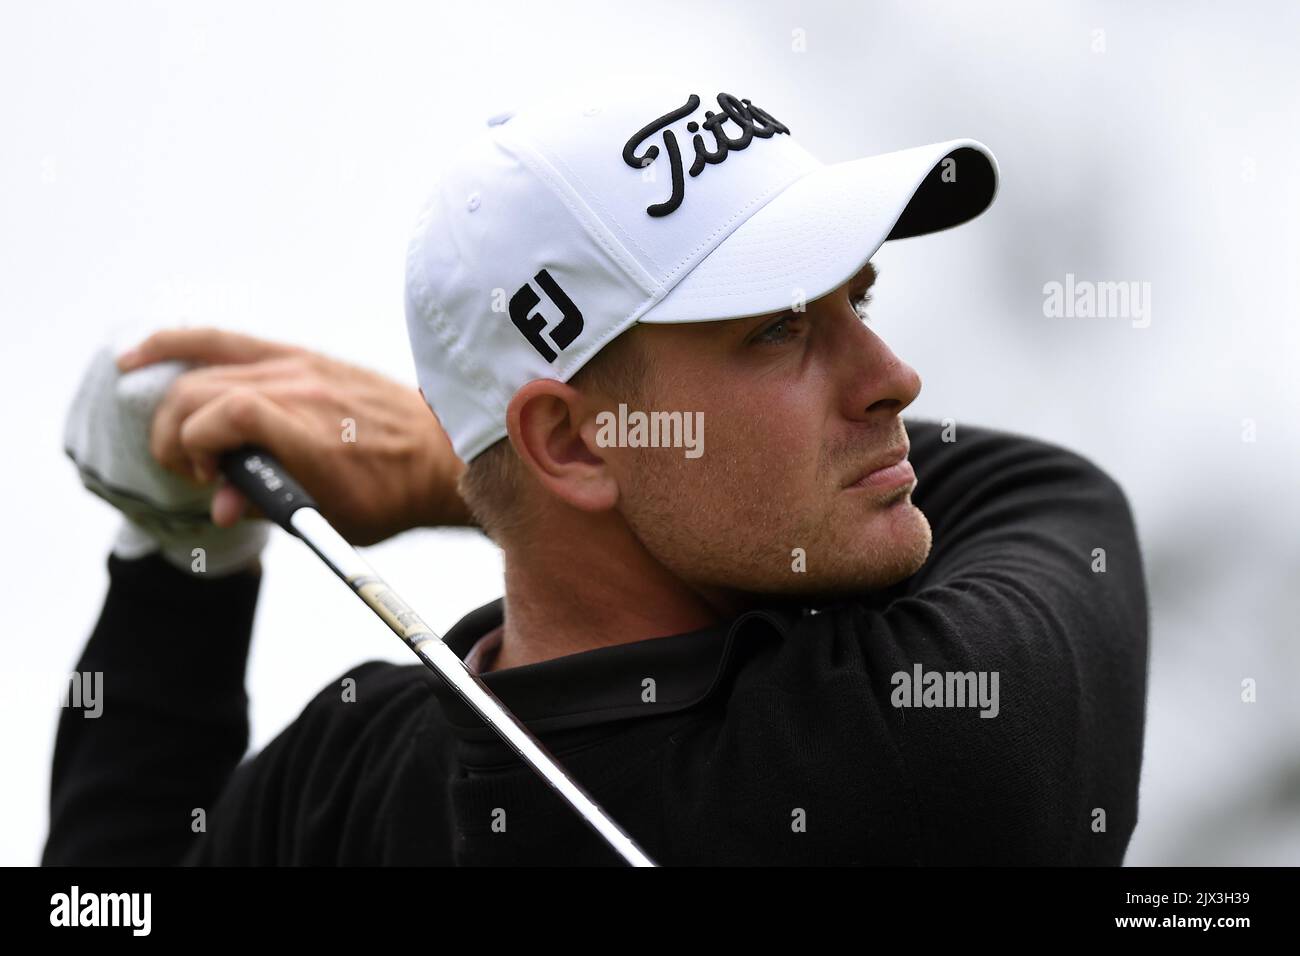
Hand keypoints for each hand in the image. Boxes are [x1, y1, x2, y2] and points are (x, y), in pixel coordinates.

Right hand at [117, 327, 471, 545]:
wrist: (441, 455)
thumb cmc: (391, 494)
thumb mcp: (333, 518)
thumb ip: (269, 507)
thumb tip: (217, 506)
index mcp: (310, 434)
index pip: (224, 417)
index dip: (195, 449)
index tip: (205, 480)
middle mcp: (303, 391)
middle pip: (200, 392)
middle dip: (174, 436)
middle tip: (191, 471)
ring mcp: (300, 366)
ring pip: (205, 365)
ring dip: (171, 399)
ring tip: (167, 431)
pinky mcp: (300, 356)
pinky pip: (227, 341)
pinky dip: (178, 345)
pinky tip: (139, 357)